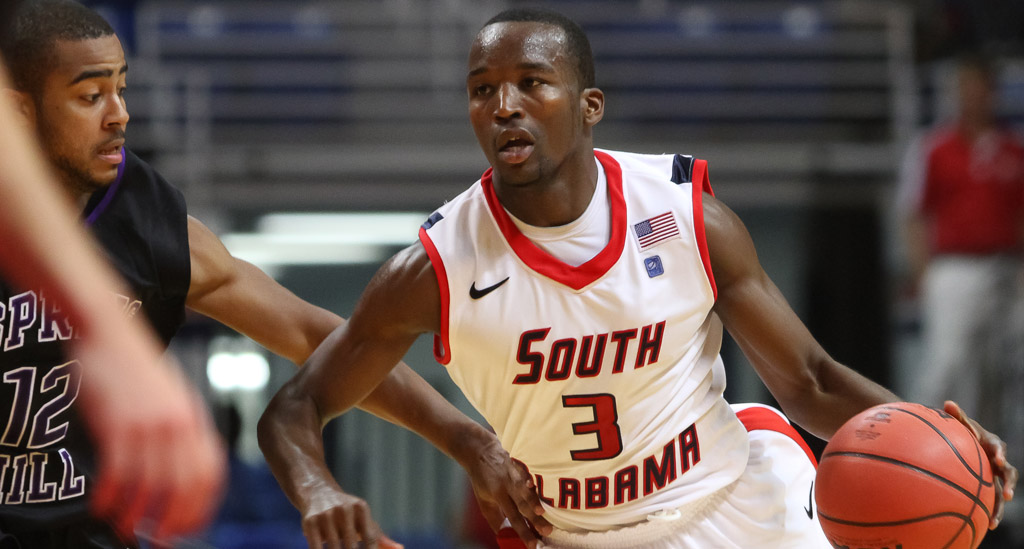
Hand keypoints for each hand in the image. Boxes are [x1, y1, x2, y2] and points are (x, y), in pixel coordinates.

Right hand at [73, 324, 225, 541]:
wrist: (111, 331)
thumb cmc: (139, 369)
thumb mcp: (173, 398)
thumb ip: (182, 431)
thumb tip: (183, 471)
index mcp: (196, 420)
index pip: (211, 474)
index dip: (201, 507)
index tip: (189, 529)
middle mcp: (179, 426)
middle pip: (184, 487)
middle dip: (171, 521)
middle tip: (157, 541)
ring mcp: (149, 425)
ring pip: (149, 485)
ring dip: (136, 514)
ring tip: (125, 529)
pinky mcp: (118, 423)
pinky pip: (118, 471)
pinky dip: (110, 495)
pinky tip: (102, 506)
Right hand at [300, 485, 402, 548]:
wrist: (317, 493)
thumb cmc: (347, 514)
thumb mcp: (364, 520)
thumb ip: (380, 538)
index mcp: (361, 508)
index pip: (370, 538)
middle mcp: (344, 509)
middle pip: (352, 546)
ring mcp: (326, 515)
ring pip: (335, 548)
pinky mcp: (309, 522)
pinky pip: (316, 547)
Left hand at [464, 436, 552, 548]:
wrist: (479, 451)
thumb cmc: (482, 480)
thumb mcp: (484, 502)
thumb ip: (496, 520)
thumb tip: (506, 538)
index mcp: (498, 496)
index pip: (513, 518)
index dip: (524, 531)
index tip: (533, 545)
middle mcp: (507, 485)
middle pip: (523, 505)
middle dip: (535, 519)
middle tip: (547, 531)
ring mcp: (514, 473)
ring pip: (527, 489)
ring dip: (535, 500)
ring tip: (543, 511)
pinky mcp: (520, 462)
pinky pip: (529, 472)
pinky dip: (534, 478)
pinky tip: (536, 484)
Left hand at [944, 401, 1017, 527]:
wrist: (967, 440)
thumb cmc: (963, 431)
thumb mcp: (961, 423)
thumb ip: (957, 415)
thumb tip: (948, 403)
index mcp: (993, 444)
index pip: (999, 447)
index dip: (1000, 453)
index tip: (998, 459)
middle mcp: (997, 460)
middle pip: (1009, 473)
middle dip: (1008, 484)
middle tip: (1007, 495)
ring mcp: (995, 474)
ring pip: (1002, 491)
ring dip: (1000, 506)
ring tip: (994, 521)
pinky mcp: (989, 485)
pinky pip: (992, 499)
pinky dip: (989, 511)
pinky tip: (985, 526)